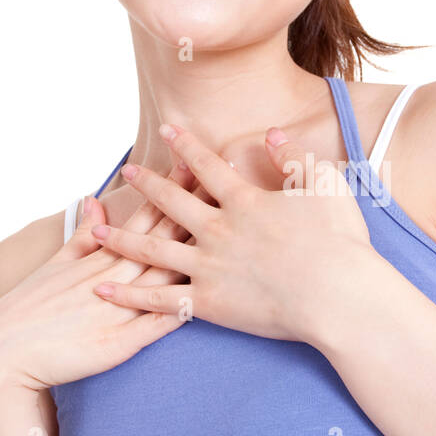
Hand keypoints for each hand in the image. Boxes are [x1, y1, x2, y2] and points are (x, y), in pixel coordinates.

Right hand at [0, 159, 207, 391]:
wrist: (3, 352)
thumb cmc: (31, 309)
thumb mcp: (58, 263)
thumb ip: (84, 233)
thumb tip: (96, 198)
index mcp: (101, 256)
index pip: (145, 216)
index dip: (173, 190)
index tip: (198, 162)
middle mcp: (113, 275)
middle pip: (164, 237)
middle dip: (197, 209)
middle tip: (227, 182)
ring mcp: (119, 307)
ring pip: (166, 274)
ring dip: (199, 253)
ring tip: (231, 234)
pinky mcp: (119, 342)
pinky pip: (157, 325)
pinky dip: (181, 311)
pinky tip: (210, 301)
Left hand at [87, 122, 373, 344]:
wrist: (339, 296)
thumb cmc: (340, 242)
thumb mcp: (325, 185)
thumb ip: (294, 156)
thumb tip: (270, 133)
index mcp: (244, 202)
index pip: (207, 166)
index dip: (185, 146)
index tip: (166, 130)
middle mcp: (218, 231)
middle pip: (171, 203)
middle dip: (147, 184)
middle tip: (126, 172)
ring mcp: (209, 269)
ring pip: (152, 251)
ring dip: (122, 238)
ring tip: (95, 230)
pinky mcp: (208, 305)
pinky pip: (158, 300)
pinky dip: (128, 297)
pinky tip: (102, 290)